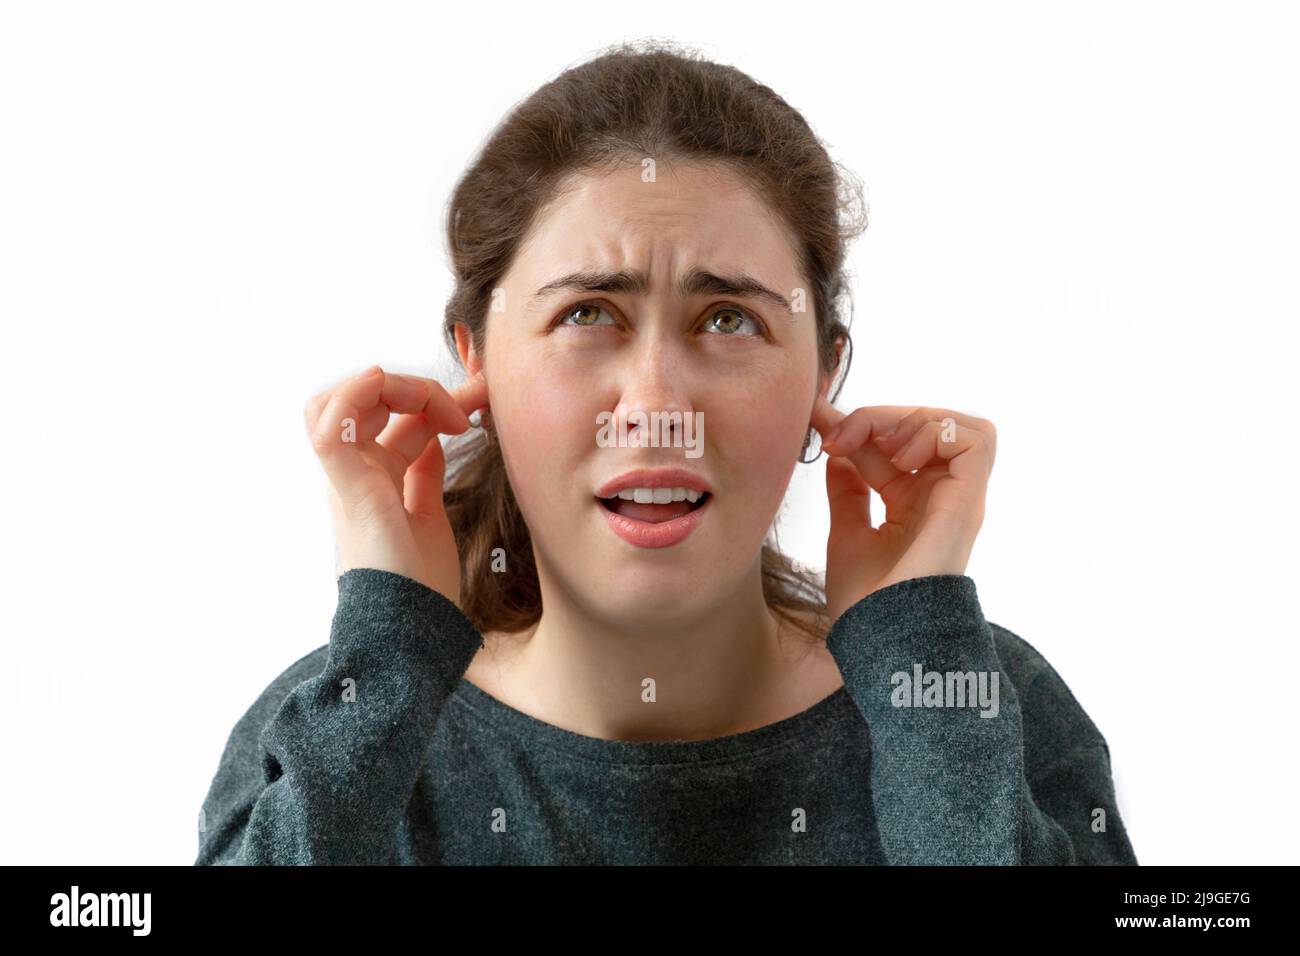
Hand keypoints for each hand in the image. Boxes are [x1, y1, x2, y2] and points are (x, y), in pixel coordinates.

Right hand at [304, 365, 488, 604]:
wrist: (414, 631)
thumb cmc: (421, 584)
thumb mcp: (429, 513)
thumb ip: (425, 472)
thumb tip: (436, 435)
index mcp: (376, 478)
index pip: (394, 415)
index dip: (435, 396)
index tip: (482, 394)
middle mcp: (357, 473)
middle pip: (364, 399)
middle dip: (416, 387)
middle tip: (466, 408)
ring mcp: (348, 480)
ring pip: (340, 401)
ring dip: (391, 387)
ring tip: (438, 407)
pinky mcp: (348, 490)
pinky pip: (329, 428)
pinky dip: (352, 394)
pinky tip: (383, 383)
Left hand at [809, 399, 995, 620]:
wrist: (882, 637)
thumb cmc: (867, 602)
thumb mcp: (847, 534)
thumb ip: (848, 494)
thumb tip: (837, 454)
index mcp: (913, 505)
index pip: (891, 444)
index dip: (857, 424)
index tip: (816, 419)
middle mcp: (940, 498)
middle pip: (924, 425)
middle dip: (878, 417)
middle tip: (837, 434)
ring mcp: (958, 498)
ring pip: (955, 424)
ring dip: (910, 420)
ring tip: (876, 445)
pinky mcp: (969, 501)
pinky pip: (975, 441)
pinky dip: (935, 433)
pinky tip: (898, 457)